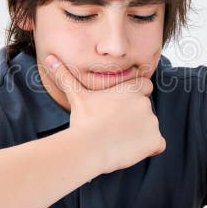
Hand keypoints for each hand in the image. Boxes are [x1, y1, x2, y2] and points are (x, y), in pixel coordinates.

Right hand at [44, 54, 165, 174]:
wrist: (89, 146)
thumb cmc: (83, 120)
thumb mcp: (76, 95)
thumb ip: (66, 76)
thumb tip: (49, 58)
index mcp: (130, 89)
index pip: (145, 87)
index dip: (134, 98)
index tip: (119, 109)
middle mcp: (145, 103)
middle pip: (145, 111)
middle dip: (133, 119)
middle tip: (113, 128)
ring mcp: (152, 122)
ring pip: (150, 128)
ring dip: (139, 134)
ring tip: (118, 139)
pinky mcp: (155, 140)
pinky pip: (157, 145)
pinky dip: (148, 148)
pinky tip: (130, 149)